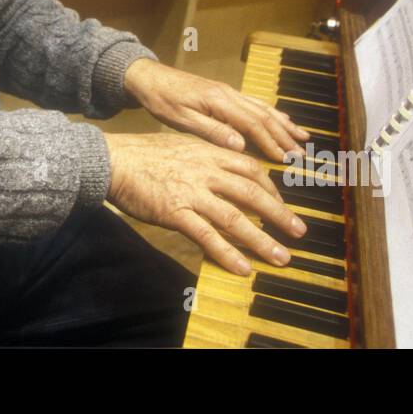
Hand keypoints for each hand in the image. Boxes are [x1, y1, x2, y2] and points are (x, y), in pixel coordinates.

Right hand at [105, 132, 305, 274]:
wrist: (114, 159)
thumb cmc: (144, 154)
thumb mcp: (182, 145)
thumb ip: (206, 156)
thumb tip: (223, 170)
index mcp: (209, 152)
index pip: (250, 169)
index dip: (270, 187)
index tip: (280, 202)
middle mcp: (206, 171)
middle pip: (253, 193)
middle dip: (280, 214)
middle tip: (299, 231)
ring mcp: (192, 192)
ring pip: (235, 218)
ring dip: (262, 240)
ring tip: (281, 257)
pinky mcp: (176, 212)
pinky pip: (207, 236)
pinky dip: (227, 253)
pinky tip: (243, 268)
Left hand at [122, 58, 309, 161]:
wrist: (148, 77)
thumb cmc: (161, 99)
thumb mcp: (181, 120)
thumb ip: (211, 132)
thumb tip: (241, 145)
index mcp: (218, 101)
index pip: (252, 124)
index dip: (271, 143)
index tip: (285, 159)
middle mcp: (228, 94)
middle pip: (263, 116)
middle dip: (284, 136)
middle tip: (302, 154)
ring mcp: (228, 91)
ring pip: (263, 108)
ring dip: (284, 124)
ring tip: (302, 138)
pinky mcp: (224, 92)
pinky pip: (254, 102)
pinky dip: (272, 112)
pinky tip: (282, 119)